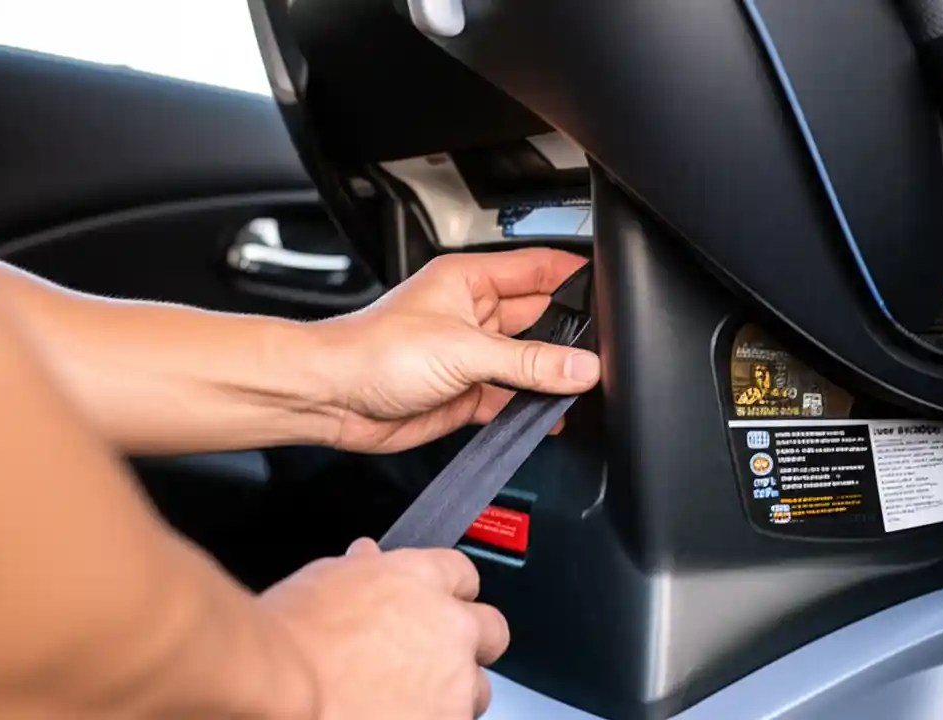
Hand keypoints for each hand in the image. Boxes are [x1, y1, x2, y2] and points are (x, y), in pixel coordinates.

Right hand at [261, 539, 508, 719]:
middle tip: (433, 657)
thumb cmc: (292, 635)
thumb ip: (361, 570)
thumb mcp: (324, 579)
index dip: (448, 591)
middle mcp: (451, 625)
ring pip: (477, 687)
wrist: (285, 685)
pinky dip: (434, 718)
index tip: (436, 604)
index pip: (463, 573)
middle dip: (468, 643)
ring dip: (453, 692)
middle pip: (490, 630)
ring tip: (408, 700)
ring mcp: (455, 680)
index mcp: (421, 578)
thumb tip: (367, 558)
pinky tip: (398, 715)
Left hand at [314, 249, 600, 452]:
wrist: (330, 397)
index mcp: (470, 280)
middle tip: (601, 354)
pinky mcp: (464, 394)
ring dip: (550, 376)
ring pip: (528, 362)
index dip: (576, 279)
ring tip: (581, 387)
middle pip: (540, 319)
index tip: (611, 296)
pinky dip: (530, 409)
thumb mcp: (464, 349)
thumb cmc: (372, 351)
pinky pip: (510, 399)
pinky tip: (551, 416)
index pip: (539, 269)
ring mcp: (469, 356)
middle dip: (569, 336)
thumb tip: (580, 367)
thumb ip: (528, 361)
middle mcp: (472, 314)